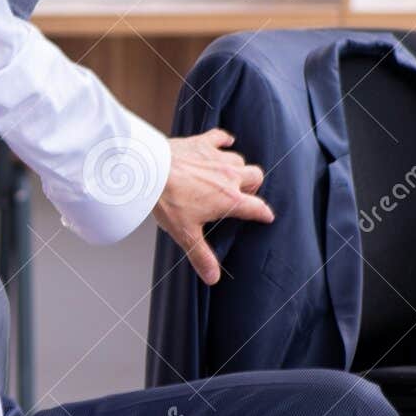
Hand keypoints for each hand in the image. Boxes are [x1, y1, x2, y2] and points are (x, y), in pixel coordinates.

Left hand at [153, 128, 273, 284]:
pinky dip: (223, 140)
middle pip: (256, 177)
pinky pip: (221, 137)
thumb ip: (201, 256)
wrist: (149, 170)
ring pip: (239, 159)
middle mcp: (229, 176)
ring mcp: (217, 157)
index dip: (263, 213)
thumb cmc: (168, 201)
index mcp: (229, 200)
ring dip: (237, 167)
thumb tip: (212, 278)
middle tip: (245, 193)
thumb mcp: (185, 234)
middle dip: (254, 185)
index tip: (266, 216)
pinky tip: (224, 141)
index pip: (256, 207)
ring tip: (229, 174)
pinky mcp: (202, 142)